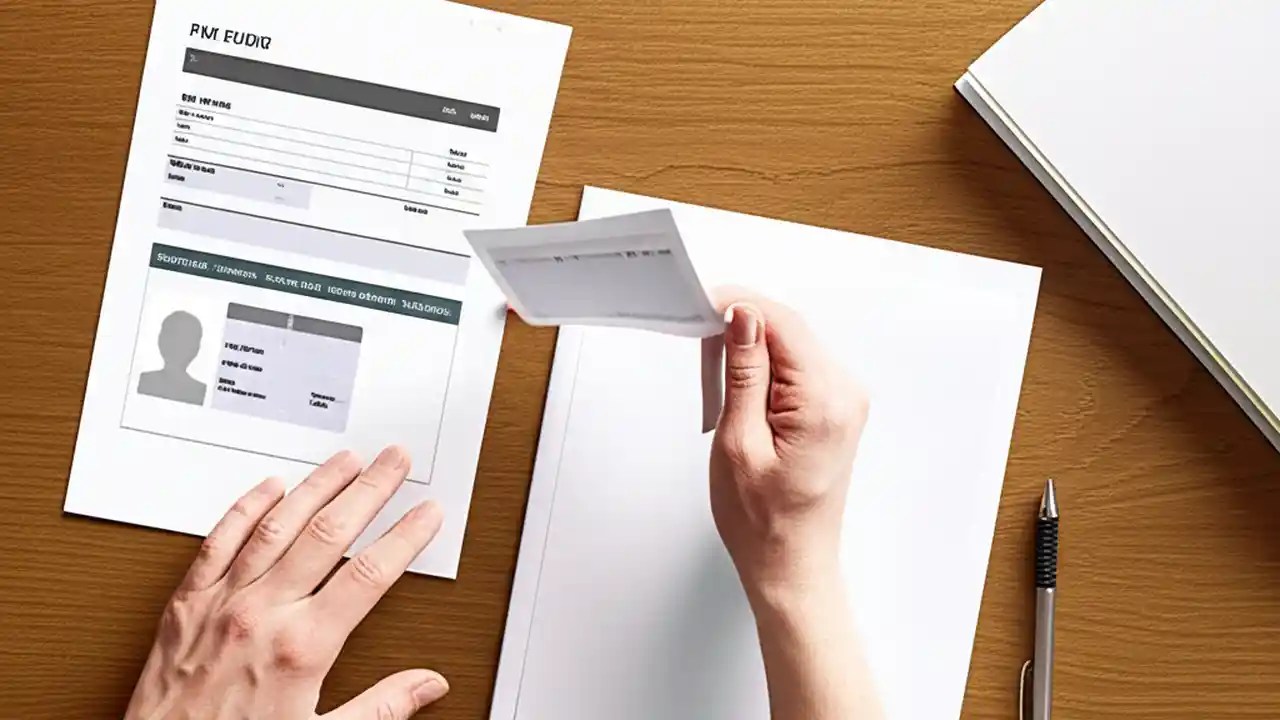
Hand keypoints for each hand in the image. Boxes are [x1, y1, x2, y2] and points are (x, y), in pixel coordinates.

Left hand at [126, 447, 447, 719]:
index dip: (405, 536)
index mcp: (302, 647)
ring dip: (316, 485)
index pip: (370, 573)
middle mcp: (262, 614)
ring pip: (278, 525)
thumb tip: (427, 686)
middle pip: (330, 533)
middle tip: (395, 461)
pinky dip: (244, 509)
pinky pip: (218, 542)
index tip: (427, 514)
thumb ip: (381, 707)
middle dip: (370, 490)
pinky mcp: (186, 604)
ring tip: (346, 460)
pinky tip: (268, 487)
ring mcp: (221, 603)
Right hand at [709, 291, 869, 600]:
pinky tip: (742, 391)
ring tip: (718, 382)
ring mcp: (845, 401)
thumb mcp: (738, 441)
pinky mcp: (835, 409)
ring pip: (792, 346)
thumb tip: (743, 317)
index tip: (702, 304)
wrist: (790, 564)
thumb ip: (744, 372)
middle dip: (743, 326)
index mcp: (826, 401)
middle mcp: (845, 394)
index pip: (784, 323)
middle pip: (790, 330)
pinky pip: (798, 369)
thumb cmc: (763, 521)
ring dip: (752, 350)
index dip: (741, 304)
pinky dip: (766, 369)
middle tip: (699, 343)